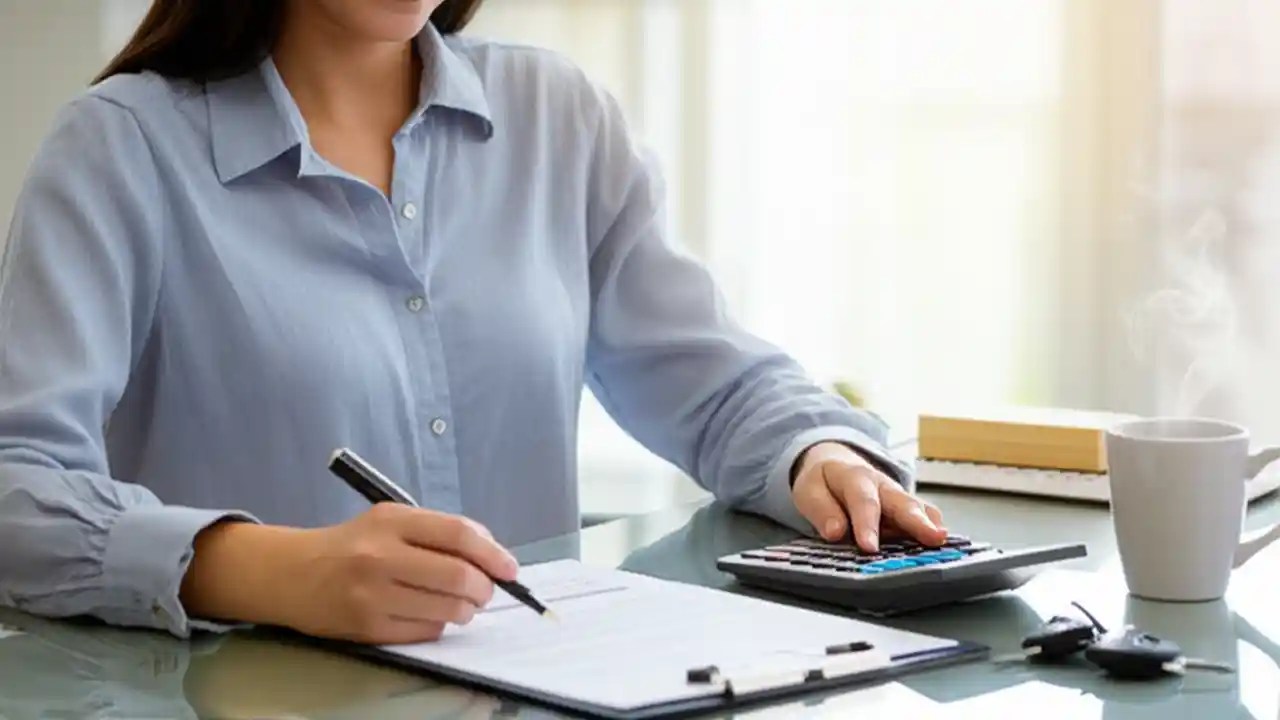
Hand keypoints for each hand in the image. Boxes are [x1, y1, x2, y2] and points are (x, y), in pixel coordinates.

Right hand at [181, 504, 518, 643]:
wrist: (295, 573)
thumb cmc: (353, 545)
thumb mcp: (391, 522)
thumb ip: (438, 534)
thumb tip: (492, 557)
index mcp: (392, 521)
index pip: (458, 535)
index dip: (493, 553)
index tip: (510, 569)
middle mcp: (381, 556)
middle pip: (458, 576)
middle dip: (484, 588)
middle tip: (485, 591)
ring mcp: (373, 594)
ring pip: (447, 609)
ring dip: (466, 610)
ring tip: (461, 604)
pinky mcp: (368, 627)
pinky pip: (426, 631)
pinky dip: (440, 624)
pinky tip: (430, 614)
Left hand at [791, 442, 946, 552]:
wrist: (835, 463)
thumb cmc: (823, 482)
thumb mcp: (809, 491)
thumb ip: (821, 511)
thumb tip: (836, 532)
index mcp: (855, 478)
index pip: (863, 502)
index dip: (867, 525)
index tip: (870, 547)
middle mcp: (883, 485)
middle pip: (902, 502)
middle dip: (917, 521)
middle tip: (933, 538)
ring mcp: (898, 496)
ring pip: (918, 508)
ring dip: (930, 525)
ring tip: (943, 541)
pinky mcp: (908, 507)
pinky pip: (924, 516)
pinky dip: (933, 528)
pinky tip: (942, 546)